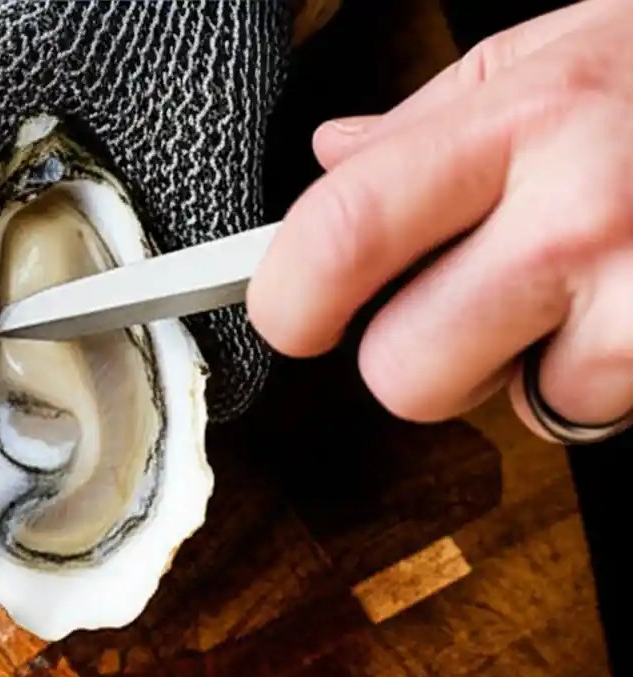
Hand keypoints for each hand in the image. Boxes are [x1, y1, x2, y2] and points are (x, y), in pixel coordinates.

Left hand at [247, 0, 632, 441]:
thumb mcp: (548, 56)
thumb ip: (427, 121)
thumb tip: (332, 159)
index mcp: (518, 120)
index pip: (345, 230)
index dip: (288, 296)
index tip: (284, 314)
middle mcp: (579, 214)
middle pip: (402, 373)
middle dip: (416, 356)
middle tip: (469, 296)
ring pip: (499, 408)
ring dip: (519, 365)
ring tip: (583, 281)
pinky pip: (577, 414)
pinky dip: (589, 379)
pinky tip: (627, 306)